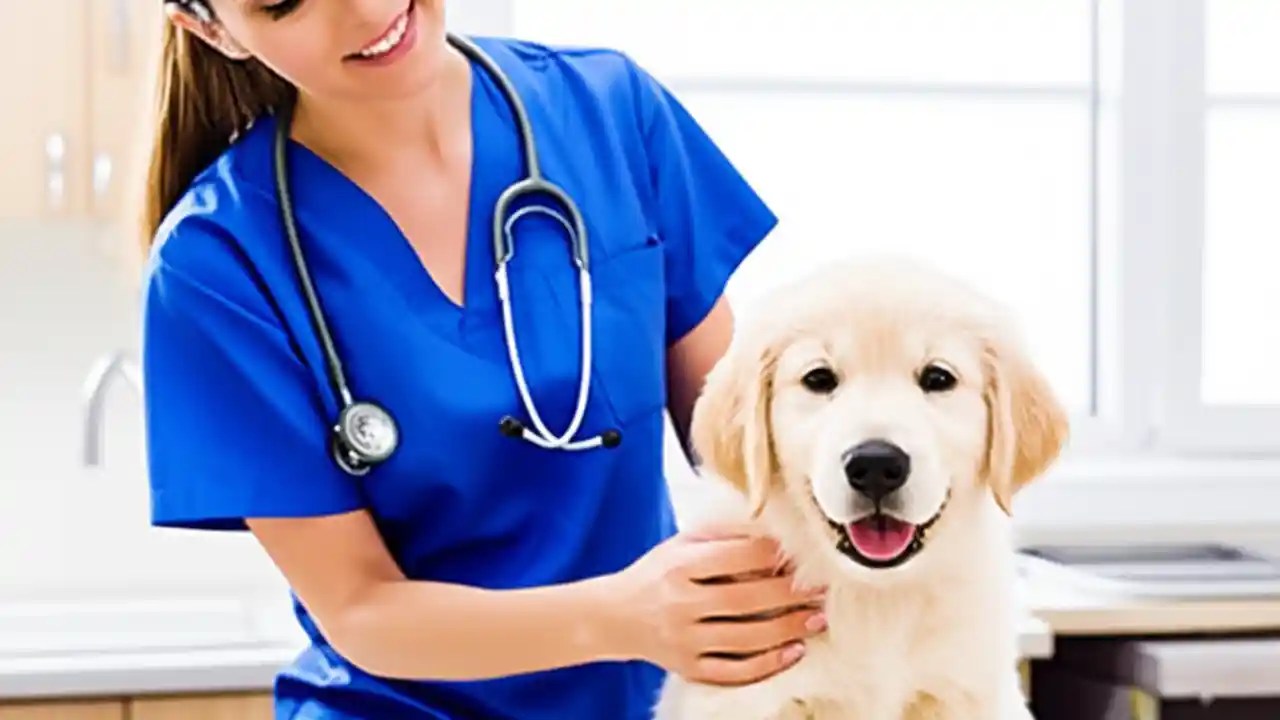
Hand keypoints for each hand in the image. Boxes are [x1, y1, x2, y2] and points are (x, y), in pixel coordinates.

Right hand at [602, 521, 826, 685]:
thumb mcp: (678, 545)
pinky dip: (767, 664)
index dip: (773, 555)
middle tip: (821, 588)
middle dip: (790, 594)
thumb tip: (769, 526)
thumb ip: (720, 535)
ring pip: (746, 639)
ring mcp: (684, 640)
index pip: (736, 557)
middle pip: (746, 600)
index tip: (802, 554)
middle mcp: (680, 604)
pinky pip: (734, 671)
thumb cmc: (655, 575)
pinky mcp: (688, 668)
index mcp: (679, 567)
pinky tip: (793, 652)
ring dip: (788, 629)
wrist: (613, 617)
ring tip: (817, 618)